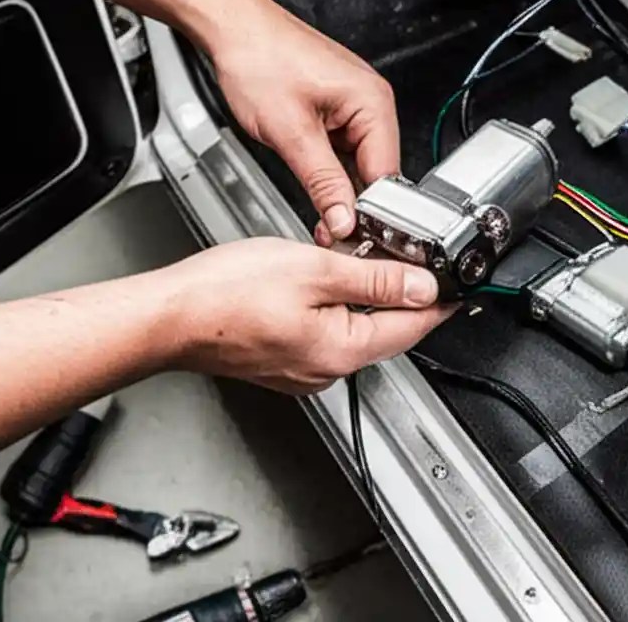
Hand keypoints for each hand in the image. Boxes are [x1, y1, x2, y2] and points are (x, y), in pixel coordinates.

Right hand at [153, 238, 454, 394]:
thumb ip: (375, 278)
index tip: (458, 287)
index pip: (413, 328)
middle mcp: (327, 370)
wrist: (169, 317)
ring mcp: (303, 370)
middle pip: (386, 331)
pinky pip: (324, 334)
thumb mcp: (315, 269)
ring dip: (362, 299)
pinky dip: (331, 309)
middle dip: (400, 294)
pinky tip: (317, 283)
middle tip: (406, 257)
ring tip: (353, 262)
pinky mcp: (283, 363)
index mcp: (343, 350)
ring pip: (353, 331)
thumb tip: (421, 285)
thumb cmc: (225, 295)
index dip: (439, 302)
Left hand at [201, 0, 398, 246]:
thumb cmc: (259, 58)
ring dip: (337, 184)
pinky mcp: (336, 107)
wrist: (231, 28)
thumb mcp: (291, 133)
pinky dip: (327, 167)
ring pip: (356, 164)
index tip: (348, 236)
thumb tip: (344, 220)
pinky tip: (309, 171)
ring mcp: (354, 104)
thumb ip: (323, 182)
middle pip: (375, 171)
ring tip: (313, 194)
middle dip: (351, 201)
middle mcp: (371, 101)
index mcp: (373, 102)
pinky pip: (342, 149)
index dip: (369, 211)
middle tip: (326, 227)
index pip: (387, 175)